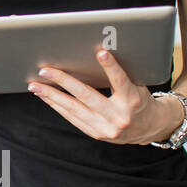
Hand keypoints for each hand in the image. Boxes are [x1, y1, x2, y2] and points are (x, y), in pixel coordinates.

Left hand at [27, 49, 181, 144]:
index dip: (111, 66)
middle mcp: (119, 117)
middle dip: (63, 81)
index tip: (101, 52)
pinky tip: (46, 97)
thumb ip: (120, 73)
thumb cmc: (141, 100)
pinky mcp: (97, 135)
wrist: (151, 128)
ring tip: (35, 85)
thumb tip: (96, 53)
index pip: (120, 81)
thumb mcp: (138, 85)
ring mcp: (106, 129)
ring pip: (74, 109)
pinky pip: (72, 118)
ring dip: (52, 96)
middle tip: (45, 70)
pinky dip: (57, 106)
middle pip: (87, 96)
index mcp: (133, 100)